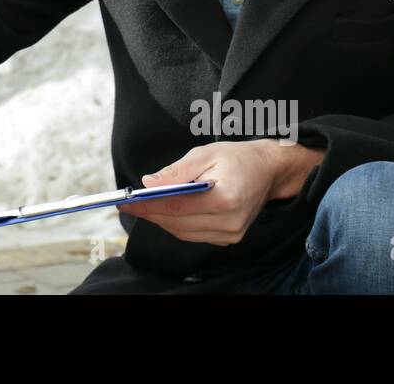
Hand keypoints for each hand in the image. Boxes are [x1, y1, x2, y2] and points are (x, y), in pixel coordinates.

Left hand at [119, 140, 292, 245]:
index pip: (177, 207)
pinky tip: (164, 212)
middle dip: (150, 214)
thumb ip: (176, 171)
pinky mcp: (229, 238)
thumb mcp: (205, 154)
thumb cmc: (237, 157)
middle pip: (178, 223)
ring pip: (184, 232)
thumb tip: (147, 184)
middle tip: (127, 205)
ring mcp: (231, 234)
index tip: (125, 203)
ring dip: (161, 220)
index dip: (148, 206)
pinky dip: (176, 225)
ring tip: (142, 208)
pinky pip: (194, 235)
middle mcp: (230, 222)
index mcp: (225, 199)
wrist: (268, 170)